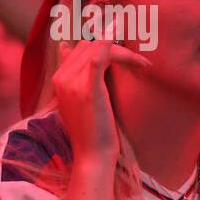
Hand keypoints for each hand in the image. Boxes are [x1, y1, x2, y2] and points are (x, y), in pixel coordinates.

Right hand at [52, 21, 149, 166]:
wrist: (92, 154)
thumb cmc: (90, 130)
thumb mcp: (77, 100)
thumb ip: (74, 75)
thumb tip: (64, 46)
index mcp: (58, 79)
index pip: (80, 48)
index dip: (104, 46)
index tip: (125, 54)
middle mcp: (62, 78)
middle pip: (89, 45)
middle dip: (116, 47)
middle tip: (138, 61)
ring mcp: (73, 83)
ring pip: (98, 49)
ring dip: (124, 52)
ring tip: (142, 65)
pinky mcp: (89, 89)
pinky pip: (100, 58)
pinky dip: (114, 49)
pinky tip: (130, 52)